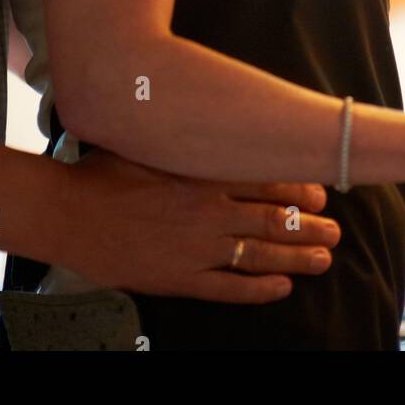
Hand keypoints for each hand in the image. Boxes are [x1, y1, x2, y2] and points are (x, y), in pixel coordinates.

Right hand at [63, 150, 340, 301]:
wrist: (70, 214)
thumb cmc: (105, 171)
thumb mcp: (151, 140)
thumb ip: (188, 136)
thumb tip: (216, 115)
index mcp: (203, 174)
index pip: (265, 180)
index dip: (298, 189)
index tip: (320, 193)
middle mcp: (207, 212)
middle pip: (272, 219)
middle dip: (309, 226)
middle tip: (334, 230)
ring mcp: (196, 249)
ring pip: (259, 254)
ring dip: (296, 257)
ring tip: (324, 259)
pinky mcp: (179, 279)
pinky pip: (228, 288)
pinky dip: (258, 289)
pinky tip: (281, 287)